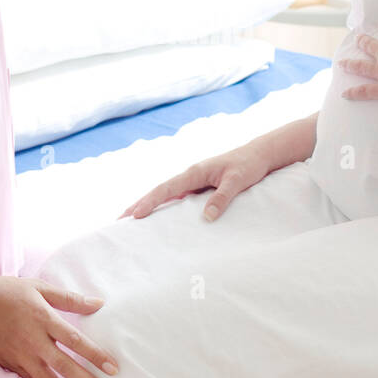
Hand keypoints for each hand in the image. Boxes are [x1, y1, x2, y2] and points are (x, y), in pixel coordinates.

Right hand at [0, 273, 118, 377]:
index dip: (95, 356)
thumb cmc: (6, 291)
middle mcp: (33, 342)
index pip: (75, 341)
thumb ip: (70, 298)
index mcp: (42, 319)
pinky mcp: (9, 365)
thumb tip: (99, 304)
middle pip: (66, 368)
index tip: (113, 369)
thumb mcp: (39, 287)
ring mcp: (20, 357)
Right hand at [118, 140, 274, 221]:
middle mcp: (190, 176)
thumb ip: (222, 197)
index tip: (134, 215)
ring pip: (166, 195)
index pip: (166, 188)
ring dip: (149, 206)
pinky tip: (158, 219)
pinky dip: (164, 207)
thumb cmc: (248, 165)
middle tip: (119, 220)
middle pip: (159, 192)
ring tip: (132, 222)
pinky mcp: (199, 188)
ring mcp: (193, 182)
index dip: (150, 202)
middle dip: (139, 204)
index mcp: (195, 172)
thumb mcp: (237, 181)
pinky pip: (177, 199)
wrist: (259, 155)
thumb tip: (206, 217)